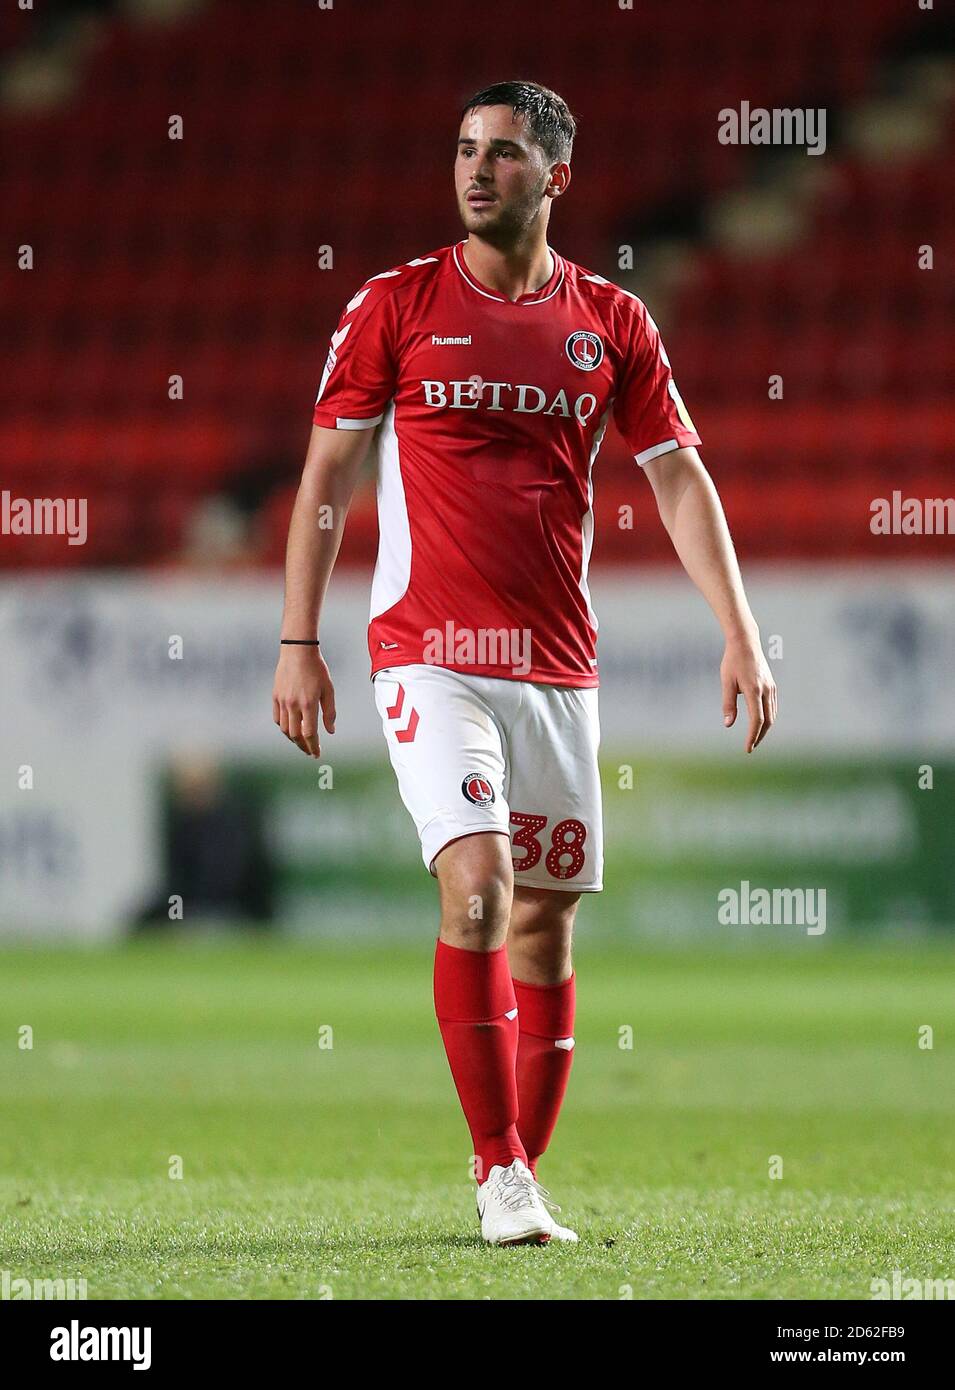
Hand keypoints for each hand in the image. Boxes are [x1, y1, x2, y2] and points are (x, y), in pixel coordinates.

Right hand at [272, 646, 335, 757]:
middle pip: (295, 735)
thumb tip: (330, 731)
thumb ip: (329, 712)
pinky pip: (277, 718)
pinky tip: (290, 728)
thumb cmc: (316, 669)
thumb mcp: (328, 690)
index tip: (317, 753)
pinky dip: (283, 727)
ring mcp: (282, 701)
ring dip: (293, 739)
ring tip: (301, 742)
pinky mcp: (275, 696)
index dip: (313, 746)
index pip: (309, 733)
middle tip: (310, 751)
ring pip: (284, 729)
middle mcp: (293, 705)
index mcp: (308, 704)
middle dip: (303, 746)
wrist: (297, 651)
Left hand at [721, 631, 776, 752]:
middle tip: (750, 746)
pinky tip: (761, 722)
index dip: (753, 736)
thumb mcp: (726, 682)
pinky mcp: (772, 685)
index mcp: (754, 690)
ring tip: (754, 738)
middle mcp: (766, 690)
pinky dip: (768, 717)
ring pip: (772, 714)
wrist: (746, 643)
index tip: (747, 748)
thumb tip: (728, 725)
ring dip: (764, 728)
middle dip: (760, 736)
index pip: (757, 720)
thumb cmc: (732, 661)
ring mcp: (771, 687)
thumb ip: (728, 703)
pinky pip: (772, 706)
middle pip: (768, 721)